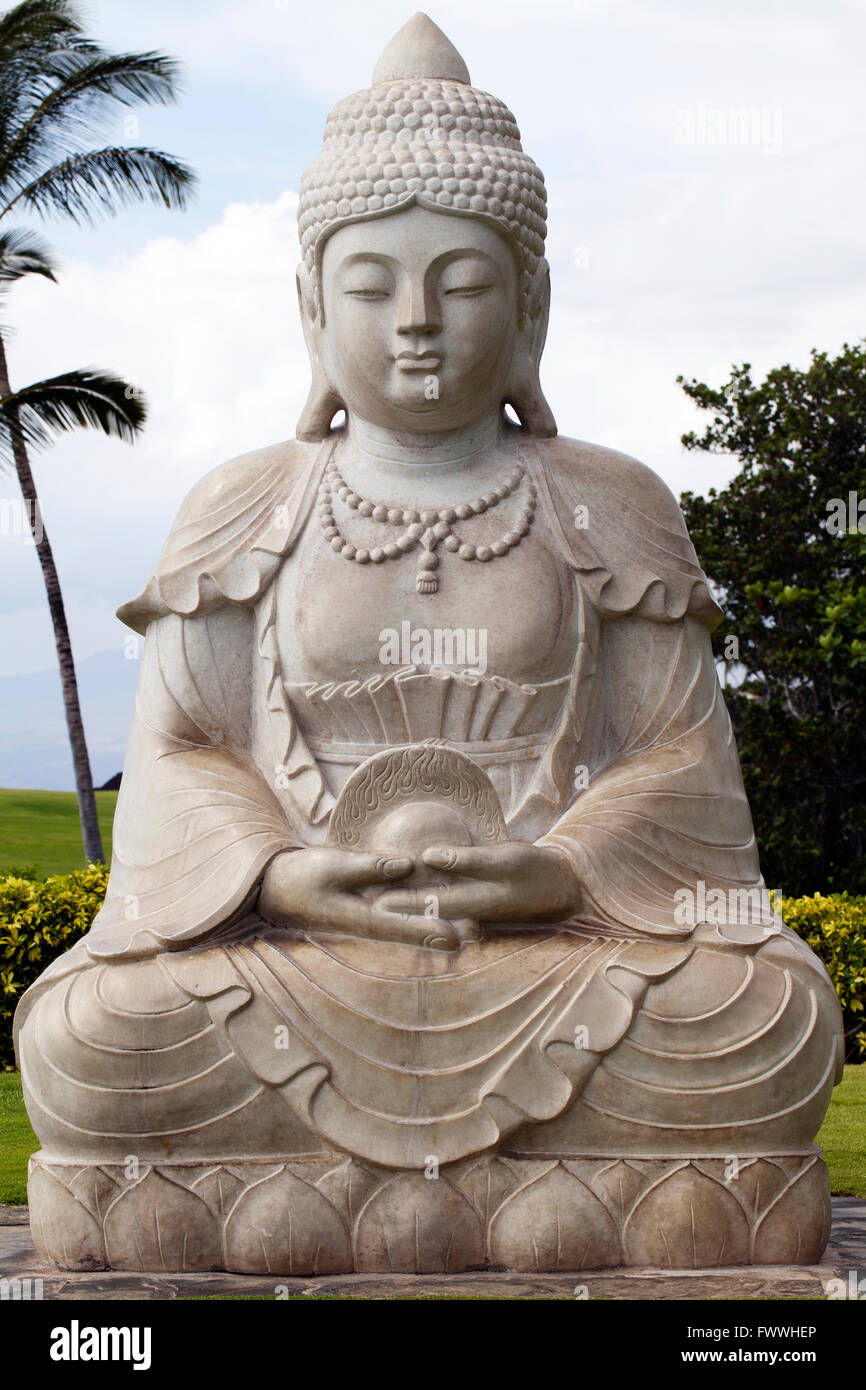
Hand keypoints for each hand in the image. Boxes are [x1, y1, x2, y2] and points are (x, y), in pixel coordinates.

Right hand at [257, 847, 461, 949]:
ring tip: (471, 924)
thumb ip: (369, 867)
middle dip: (444, 931)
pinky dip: (420, 911)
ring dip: (437, 923)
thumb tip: (407, 865)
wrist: (275, 889)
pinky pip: (398, 911)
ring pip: (409, 922)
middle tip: (477, 934)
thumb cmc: (300, 877)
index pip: (402, 926)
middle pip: (413, 929)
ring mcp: (369, 916)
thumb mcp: (332, 866)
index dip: (431, 931)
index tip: (458, 939)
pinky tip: (439, 906)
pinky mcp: (367, 907)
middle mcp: (369, 921)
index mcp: (361, 916)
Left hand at [374, 842, 580, 926]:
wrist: (564, 886)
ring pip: (433, 905)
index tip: (371, 900)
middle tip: (363, 900)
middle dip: (397, 905)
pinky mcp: (478, 903)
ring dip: (408, 901)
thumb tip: (428, 857)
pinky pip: (446, 900)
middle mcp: (468, 913)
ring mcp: (472, 910)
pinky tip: (412, 887)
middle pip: (425, 908)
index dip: (398, 901)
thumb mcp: (504, 859)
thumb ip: (466, 860)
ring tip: (377, 894)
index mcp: (473, 903)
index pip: (427, 904)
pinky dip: (428, 894)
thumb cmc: (535, 870)